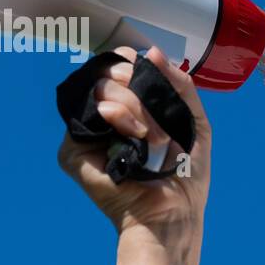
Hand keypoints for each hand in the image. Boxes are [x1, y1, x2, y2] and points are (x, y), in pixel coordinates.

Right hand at [57, 45, 212, 246]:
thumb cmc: (185, 174)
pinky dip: (117, 116)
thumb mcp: (193, 120)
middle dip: (139, 89)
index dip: (134, 65)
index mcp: (126, 108)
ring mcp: (85, 133)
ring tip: (151, 136)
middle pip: (108, 72)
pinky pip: (88, 112)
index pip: (118, 67)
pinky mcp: (72, 150)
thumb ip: (178, 84)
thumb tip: (151, 51)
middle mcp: (101, 117)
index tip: (153, 78)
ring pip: (99, 87)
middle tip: (158, 122)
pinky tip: (134, 137)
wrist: (174, 212)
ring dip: (134, 106)